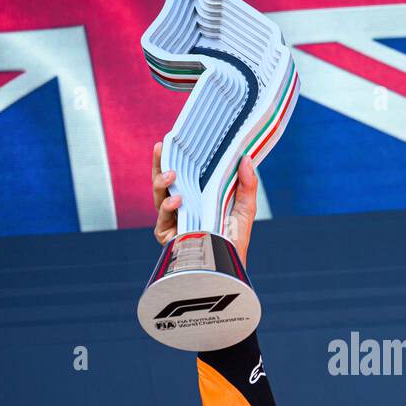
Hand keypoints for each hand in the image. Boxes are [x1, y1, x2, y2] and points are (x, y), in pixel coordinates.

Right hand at [152, 141, 258, 267]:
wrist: (230, 266)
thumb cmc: (236, 239)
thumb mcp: (245, 208)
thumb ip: (246, 185)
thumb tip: (246, 158)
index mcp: (195, 197)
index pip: (182, 173)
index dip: (176, 158)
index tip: (173, 140)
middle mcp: (180, 207)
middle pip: (164, 182)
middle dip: (159, 164)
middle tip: (162, 148)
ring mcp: (172, 221)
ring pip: (158, 197)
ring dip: (161, 182)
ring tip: (171, 174)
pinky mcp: (167, 236)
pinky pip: (162, 219)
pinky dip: (167, 207)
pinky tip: (176, 200)